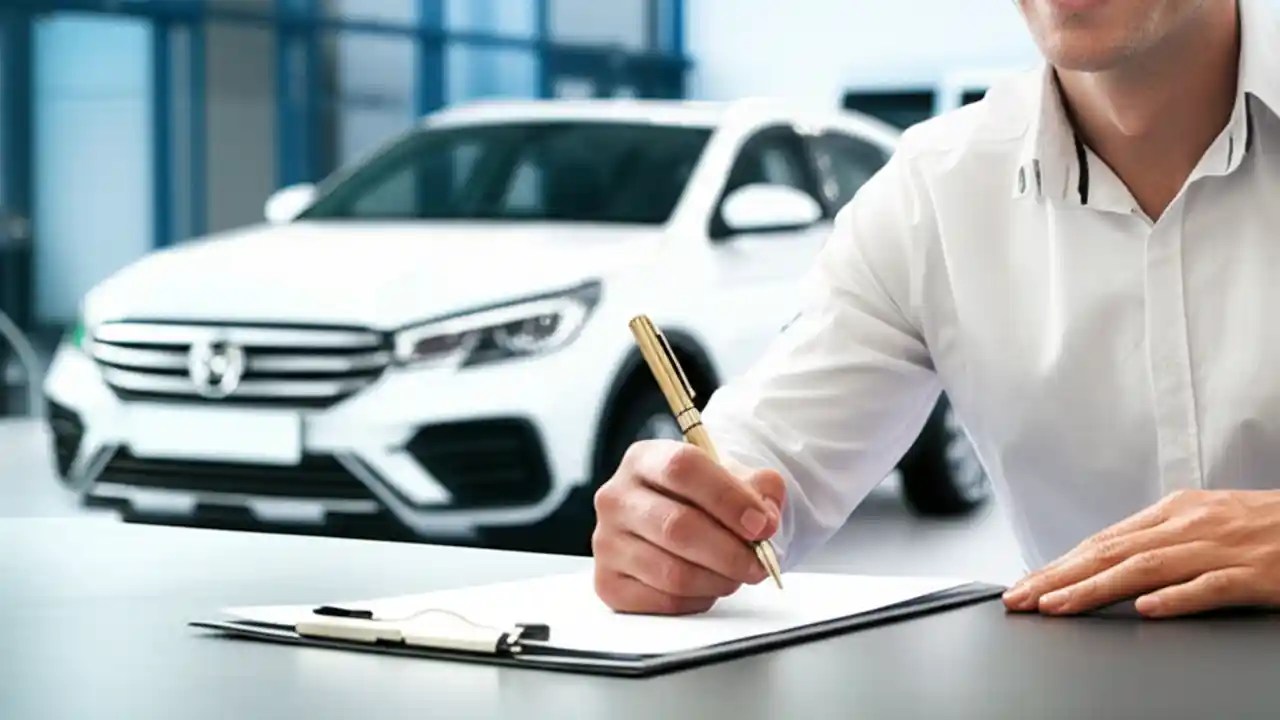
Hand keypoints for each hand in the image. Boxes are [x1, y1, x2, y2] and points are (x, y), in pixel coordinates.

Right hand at [592, 440, 784, 614]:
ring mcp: (606, 542)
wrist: (675, 521)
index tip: (761, 524)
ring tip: (735, 574)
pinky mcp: (608, 582)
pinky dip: (698, 600)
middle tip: (759, 563)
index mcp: (644, 459)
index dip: (728, 498)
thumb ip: (759, 488)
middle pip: (677, 527)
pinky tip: (706, 585)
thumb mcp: (734, 477)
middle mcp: (616, 497)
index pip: (682, 468)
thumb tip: (765, 520)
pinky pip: (663, 602)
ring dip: (718, 580)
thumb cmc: (703, 499)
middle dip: (731, 552)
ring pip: (673, 573)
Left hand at [1003, 489, 1279, 617]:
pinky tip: (1149, 610)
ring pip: (1147, 567)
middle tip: (1020, 599)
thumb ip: (1159, 540)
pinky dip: (1179, 597)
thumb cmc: (1265, 527)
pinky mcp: (1256, 573)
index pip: (1103, 541)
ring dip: (1096, 588)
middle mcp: (1190, 525)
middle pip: (1112, 552)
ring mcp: (1222, 548)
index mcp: (1175, 513)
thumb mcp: (1206, 523)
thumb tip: (1104, 563)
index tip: (1023, 586)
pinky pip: (1212, 586)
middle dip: (1059, 577)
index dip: (1059, 565)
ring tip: (1059, 606)